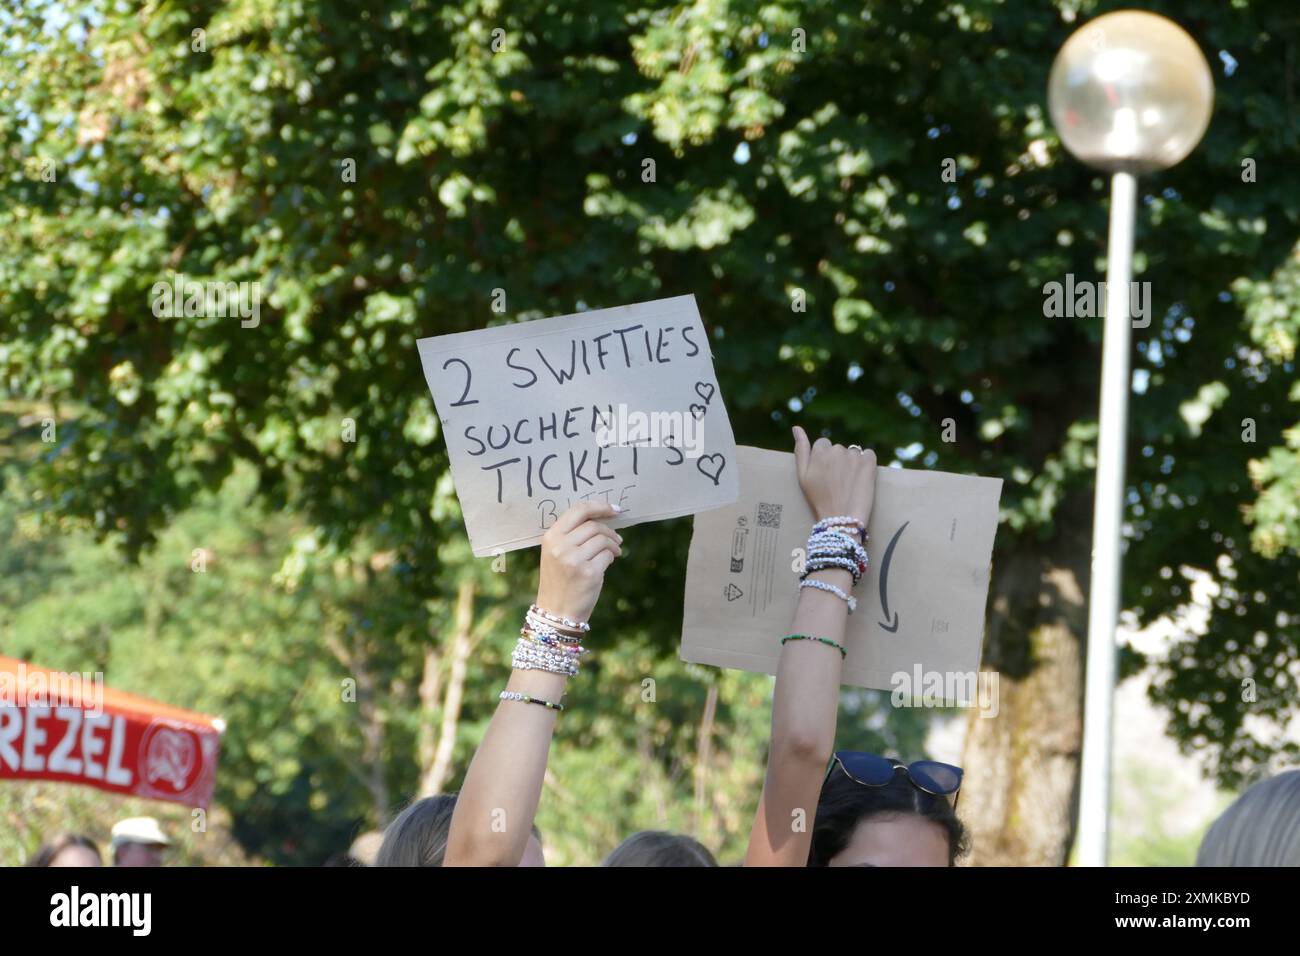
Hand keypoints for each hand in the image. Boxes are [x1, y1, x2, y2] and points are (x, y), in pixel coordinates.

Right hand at [534, 501, 622, 622]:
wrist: (557, 612)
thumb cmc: (560, 581)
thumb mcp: (556, 554)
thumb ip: (572, 535)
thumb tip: (603, 518)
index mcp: (551, 537)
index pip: (578, 510)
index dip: (600, 507)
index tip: (615, 509)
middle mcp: (560, 546)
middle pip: (594, 526)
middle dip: (610, 531)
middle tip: (617, 540)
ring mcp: (574, 559)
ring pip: (603, 539)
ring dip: (613, 545)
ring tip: (615, 552)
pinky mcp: (588, 572)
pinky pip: (608, 555)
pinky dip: (611, 557)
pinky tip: (607, 564)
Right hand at [792, 425, 876, 524]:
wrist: (840, 520)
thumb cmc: (818, 500)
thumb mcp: (802, 476)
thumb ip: (800, 449)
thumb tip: (796, 427)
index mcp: (819, 451)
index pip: (823, 445)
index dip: (824, 461)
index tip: (825, 476)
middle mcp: (837, 450)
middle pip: (838, 449)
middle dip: (838, 462)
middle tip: (836, 483)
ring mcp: (854, 456)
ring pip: (853, 453)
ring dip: (852, 463)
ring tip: (849, 483)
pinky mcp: (869, 463)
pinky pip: (869, 455)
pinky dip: (867, 463)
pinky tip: (861, 478)